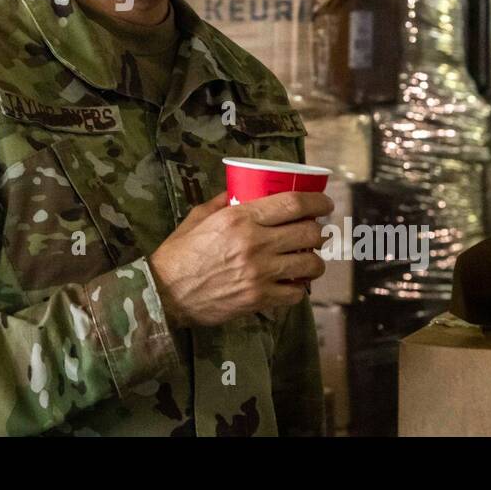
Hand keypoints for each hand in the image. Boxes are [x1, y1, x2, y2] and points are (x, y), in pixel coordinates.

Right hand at [148, 189, 333, 328]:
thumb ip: (224, 202)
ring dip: (313, 260)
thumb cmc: (180, 252)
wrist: (165, 292)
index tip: (325, 204)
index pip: (293, 204)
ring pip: (310, 264)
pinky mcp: (259, 299)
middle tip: (315, 232)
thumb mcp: (199, 217)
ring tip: (307, 259)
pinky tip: (292, 282)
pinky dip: (299, 287)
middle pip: (308, 233)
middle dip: (318, 231)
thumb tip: (242, 190)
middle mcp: (255, 243)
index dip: (317, 202)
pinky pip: (297, 293)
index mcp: (240, 218)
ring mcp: (260, 273)